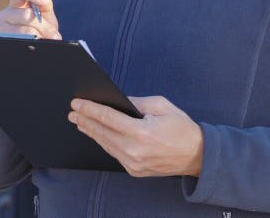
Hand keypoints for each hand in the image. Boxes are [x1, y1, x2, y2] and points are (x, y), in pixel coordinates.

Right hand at [0, 0, 60, 39]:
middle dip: (44, 26)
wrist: (38, 43)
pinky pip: (24, 43)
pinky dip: (35, 45)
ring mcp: (1, 29)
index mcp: (16, 2)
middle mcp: (4, 14)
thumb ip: (44, 3)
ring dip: (41, 37)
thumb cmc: (41, 25)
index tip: (43, 0)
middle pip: (27, 15)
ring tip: (45, 40)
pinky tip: (36, 45)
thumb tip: (43, 2)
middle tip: (54, 34)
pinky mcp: (3, 43)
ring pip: (27, 31)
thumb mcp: (45, 11)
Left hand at [68, 96, 202, 177]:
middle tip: (72, 112)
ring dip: (91, 132)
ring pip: (105, 144)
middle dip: (85, 120)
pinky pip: (114, 153)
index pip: (108, 118)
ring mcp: (133, 163)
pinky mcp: (134, 170)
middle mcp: (134, 150)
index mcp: (141, 132)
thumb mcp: (161, 106)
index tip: (77, 103)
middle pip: (102, 132)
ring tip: (80, 122)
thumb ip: (136, 102)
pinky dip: (104, 142)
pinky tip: (97, 134)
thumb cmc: (180, 127)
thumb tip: (116, 99)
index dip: (90, 109)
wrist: (197, 155)